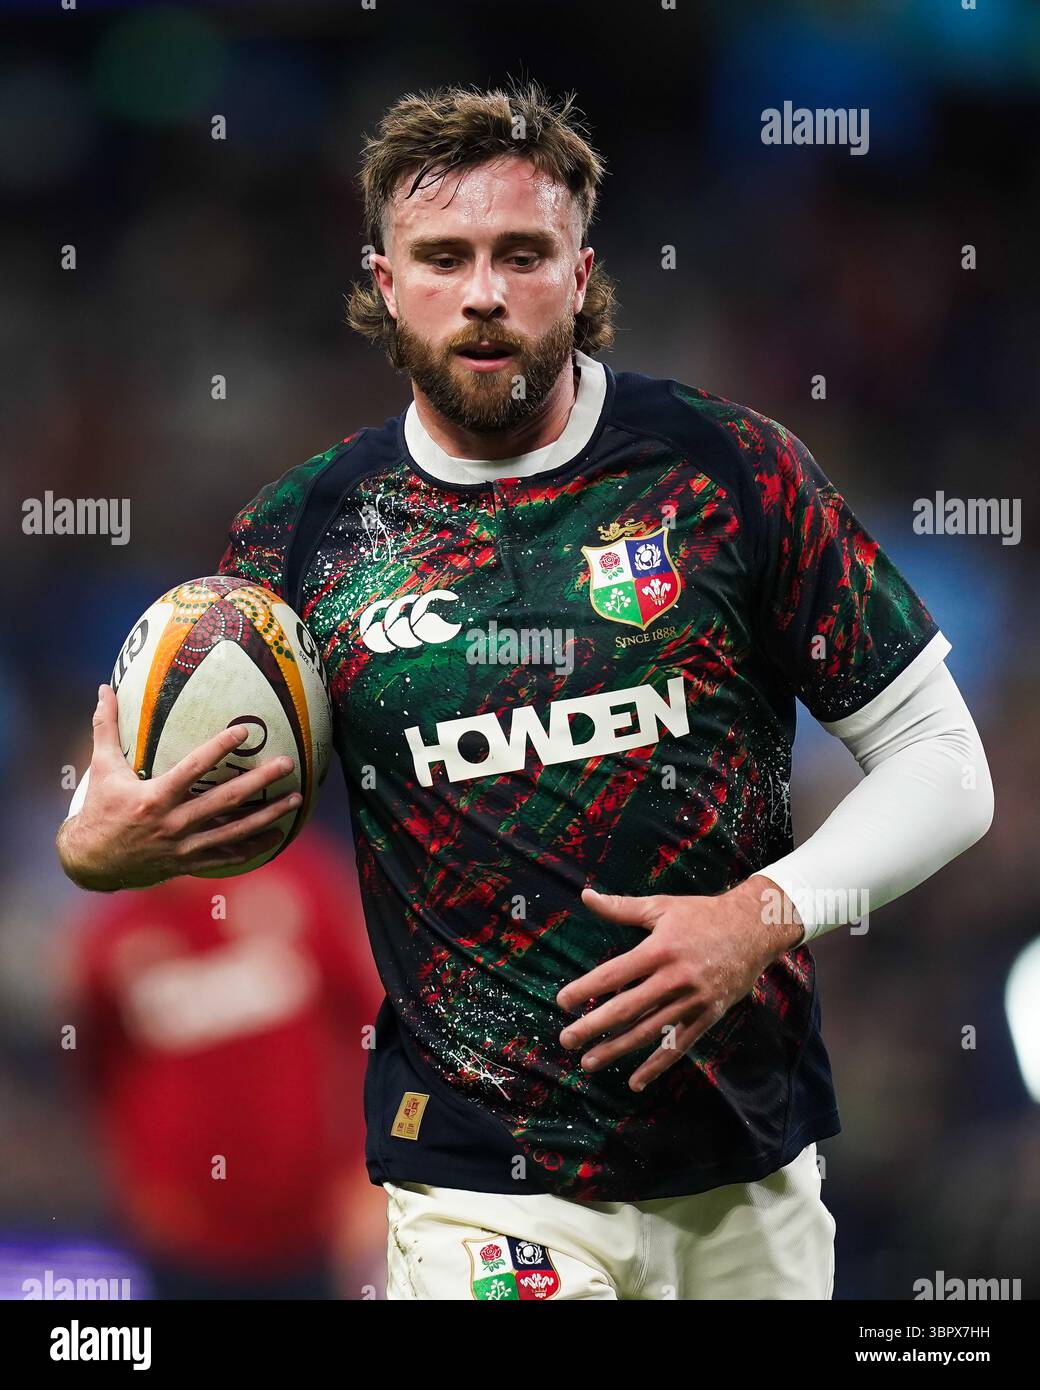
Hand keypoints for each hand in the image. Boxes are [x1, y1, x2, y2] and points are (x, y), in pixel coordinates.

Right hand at [56, 683, 300, 890]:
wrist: (91, 863)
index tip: (245, 731)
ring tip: (296, 799)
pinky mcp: (188, 863)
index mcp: (153, 797)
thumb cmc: (99, 810)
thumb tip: (103, 688)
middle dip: (260, 782)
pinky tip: (276, 835)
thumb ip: (105, 727)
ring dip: (268, 815)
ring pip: (235, 831)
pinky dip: (253, 847)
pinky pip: (227, 857)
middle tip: (288, 763)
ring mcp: (184, 847)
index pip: (194, 769)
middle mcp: (173, 824)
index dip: (219, 748)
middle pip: (226, 801)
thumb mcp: (101, 767)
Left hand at [555, 877, 803, 1091]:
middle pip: (627, 1008)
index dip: (586, 989)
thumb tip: (585, 895)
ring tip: (588, 1062)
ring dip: (617, 1050)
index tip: (562, 1001)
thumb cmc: (702, 915)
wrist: (754, 929)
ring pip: (649, 1032)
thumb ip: (621, 907)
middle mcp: (674, 979)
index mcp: (659, 950)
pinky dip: (656, 1065)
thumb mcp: (661, 906)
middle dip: (593, 1026)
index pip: (614, 974)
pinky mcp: (707, 1016)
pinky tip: (635, 1081)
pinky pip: (678, 1046)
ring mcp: (692, 1001)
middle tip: (566, 1040)